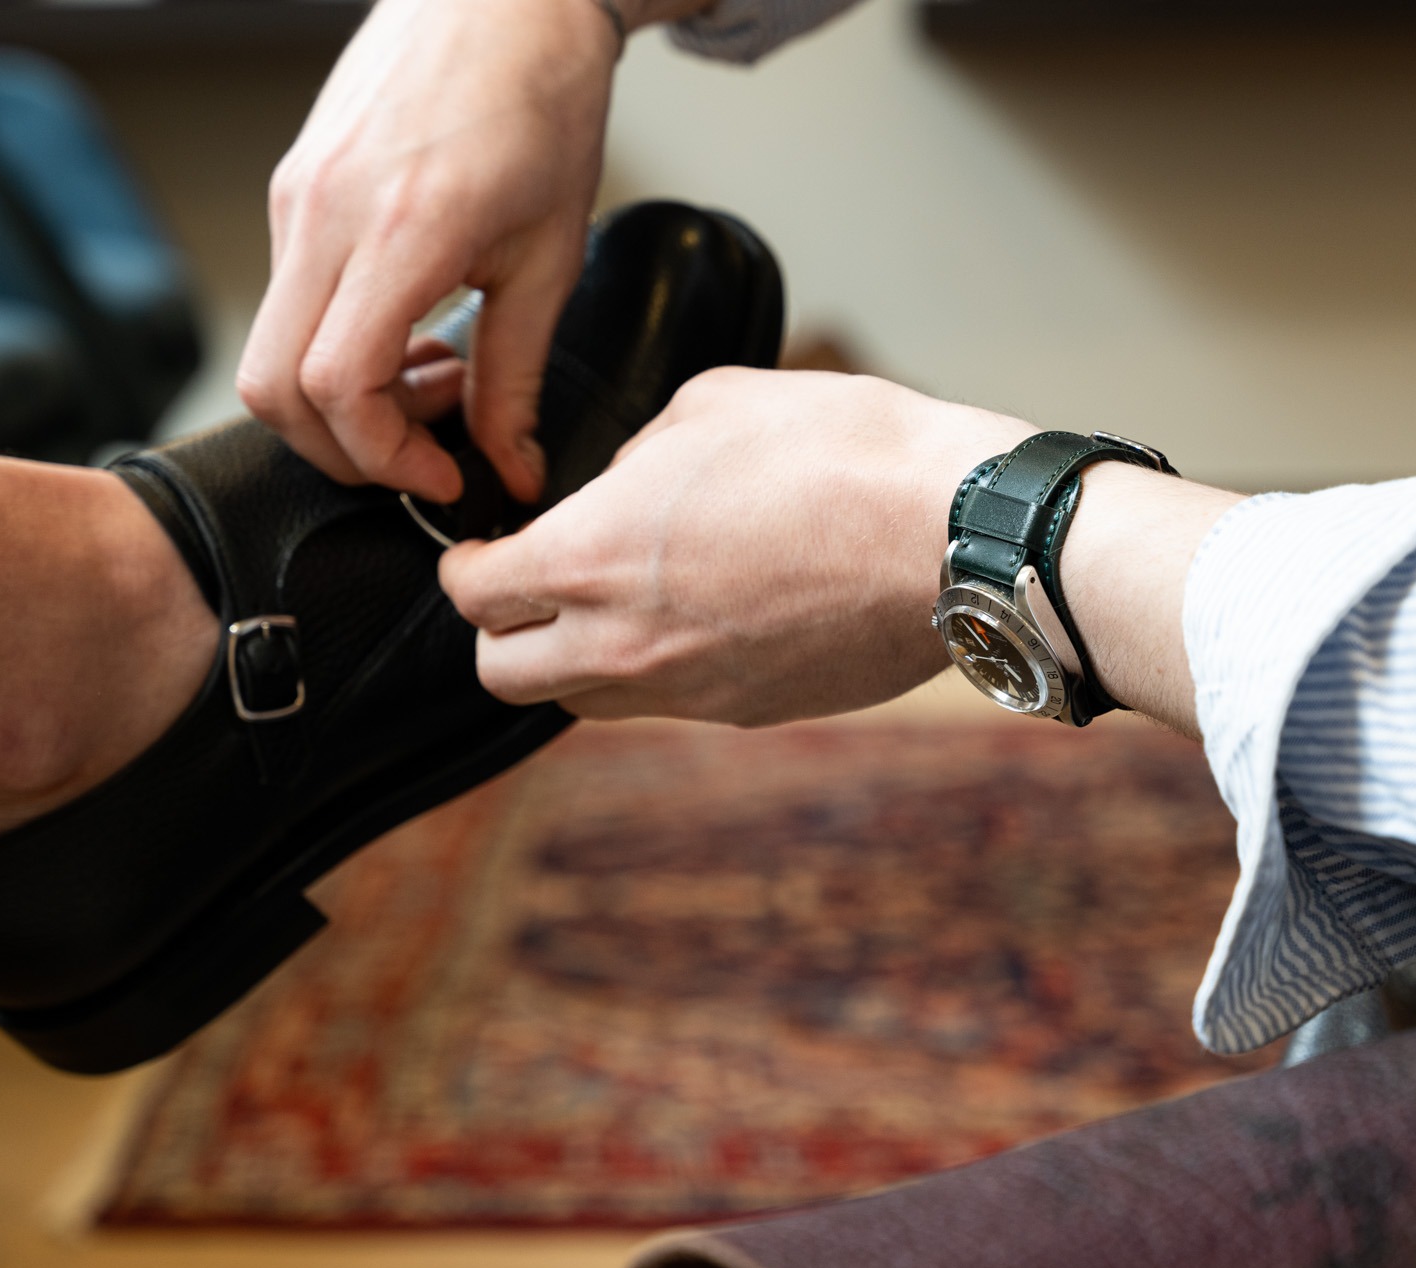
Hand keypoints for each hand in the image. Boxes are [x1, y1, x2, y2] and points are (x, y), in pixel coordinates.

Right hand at [239, 0, 696, 503]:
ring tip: (437, 375)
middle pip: (273, 388)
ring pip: (273, 350)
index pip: (337, 386)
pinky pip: (288, 301)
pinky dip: (340, 345)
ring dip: (347, 398)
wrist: (505, 0)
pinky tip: (412, 329)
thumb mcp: (550, 260)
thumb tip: (510, 469)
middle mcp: (324, 213)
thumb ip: (517, 379)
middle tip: (425, 449)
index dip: (383, 456)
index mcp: (400, 230)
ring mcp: (294, 198)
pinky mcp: (290, 189)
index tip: (439, 475)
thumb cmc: (541, 106)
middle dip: (344, 449)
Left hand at [438, 369, 1035, 724]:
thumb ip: (636, 457)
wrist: (950, 535)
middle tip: (533, 585)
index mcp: (593, 557)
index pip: (473, 595)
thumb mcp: (709, 405)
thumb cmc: (837, 449)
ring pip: (581, 703)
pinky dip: (661, 672)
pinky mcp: (750, 713)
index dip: (465, 566)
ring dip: (574, 660)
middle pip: (501, 676)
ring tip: (616, 605)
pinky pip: (670, 706)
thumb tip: (620, 487)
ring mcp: (690, 692)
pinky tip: (705, 616)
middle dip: (501, 631)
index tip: (481, 549)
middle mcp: (625, 644)